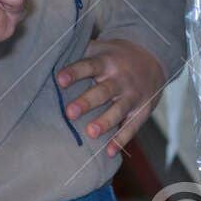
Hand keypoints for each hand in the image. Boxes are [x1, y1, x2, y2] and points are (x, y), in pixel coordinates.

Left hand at [57, 38, 165, 157]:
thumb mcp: (101, 48)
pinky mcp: (142, 110)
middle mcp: (120, 79)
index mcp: (106, 61)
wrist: (152, 56)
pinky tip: (108, 152)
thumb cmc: (115, 55)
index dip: (75, 72)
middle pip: (103, 91)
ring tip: (90, 132)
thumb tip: (48, 58)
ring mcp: (132, 95)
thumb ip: (80, 53)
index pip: (89, 65)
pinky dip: (121, 140)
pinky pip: (132, 127)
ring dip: (105, 122)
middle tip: (70, 113)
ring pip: (118, 110)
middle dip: (87, 102)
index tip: (60, 79)